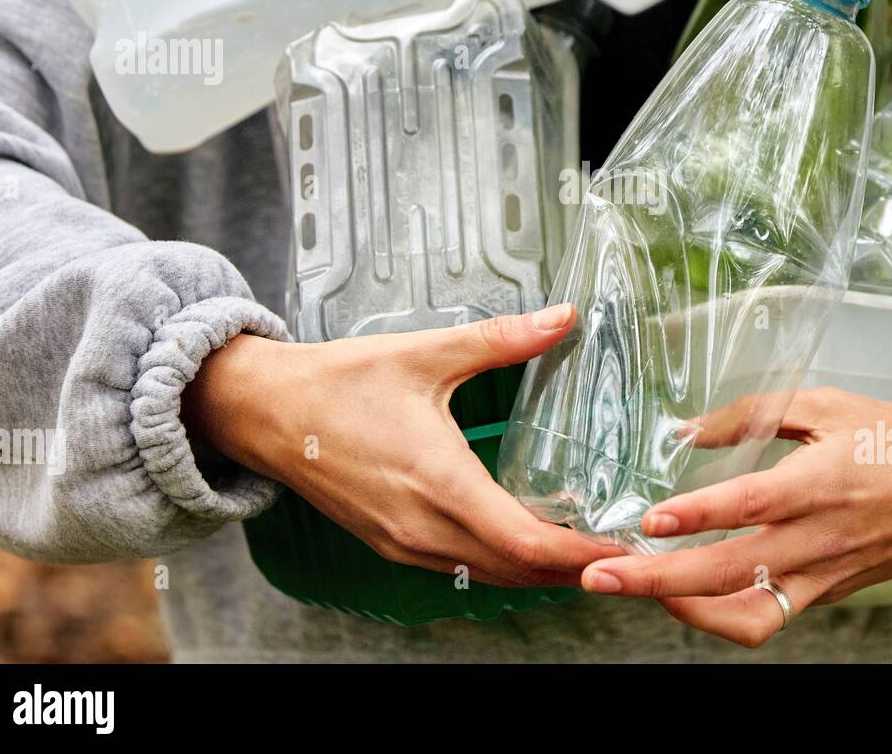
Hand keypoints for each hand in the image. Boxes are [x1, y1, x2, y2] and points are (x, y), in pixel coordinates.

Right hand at [183, 303, 611, 587]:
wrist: (263, 412)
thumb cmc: (339, 383)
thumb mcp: (426, 353)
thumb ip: (502, 338)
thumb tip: (564, 316)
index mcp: (439, 482)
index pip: (527, 541)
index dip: (583, 552)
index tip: (627, 549)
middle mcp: (423, 528)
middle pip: (519, 571)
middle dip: (577, 569)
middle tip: (628, 554)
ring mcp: (405, 544)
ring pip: (492, 575)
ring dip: (543, 571)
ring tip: (592, 551)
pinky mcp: (392, 544)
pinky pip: (463, 567)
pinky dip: (506, 563)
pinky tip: (530, 541)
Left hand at [578, 387, 891, 645]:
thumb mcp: (827, 404)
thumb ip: (753, 413)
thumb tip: (685, 428)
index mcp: (820, 482)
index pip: (749, 505)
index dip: (697, 515)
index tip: (647, 520)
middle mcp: (818, 537)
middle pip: (730, 571)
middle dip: (657, 580)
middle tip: (600, 575)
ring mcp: (823, 574)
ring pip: (747, 613)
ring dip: (684, 609)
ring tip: (635, 587)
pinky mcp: (826, 593)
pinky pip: (768, 618)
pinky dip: (721, 615)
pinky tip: (684, 596)